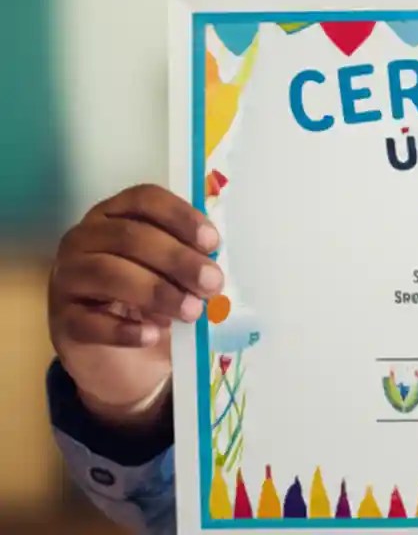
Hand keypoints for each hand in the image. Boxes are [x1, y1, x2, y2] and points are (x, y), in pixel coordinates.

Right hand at [47, 184, 221, 431]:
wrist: (120, 355)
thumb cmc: (151, 300)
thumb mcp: (173, 274)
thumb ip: (191, 261)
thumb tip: (216, 266)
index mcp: (114, 216)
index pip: (144, 200)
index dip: (180, 216)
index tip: (212, 242)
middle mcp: (84, 239)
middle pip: (129, 237)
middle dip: (177, 259)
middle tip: (212, 283)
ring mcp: (68, 278)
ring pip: (107, 273)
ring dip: (156, 291)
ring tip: (192, 311)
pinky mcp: (63, 320)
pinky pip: (89, 321)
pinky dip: (123, 329)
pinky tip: (153, 336)